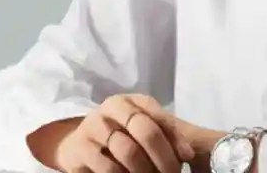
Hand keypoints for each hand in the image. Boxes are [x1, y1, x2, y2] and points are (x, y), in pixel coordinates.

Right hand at [37, 93, 194, 172]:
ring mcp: (92, 127)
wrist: (79, 147)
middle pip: (145, 130)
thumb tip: (187, 154)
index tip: (187, 158)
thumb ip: (166, 136)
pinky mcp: (80, 148)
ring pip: (128, 151)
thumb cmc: (119, 138)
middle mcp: (109, 108)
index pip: (157, 114)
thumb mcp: (142, 132)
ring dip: (145, 171)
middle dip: (163, 157)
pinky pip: (108, 167)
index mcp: (129, 101)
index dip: (175, 137)